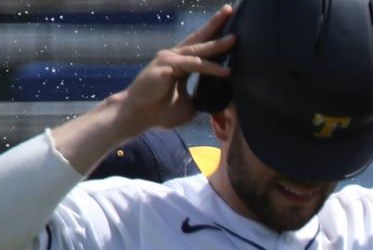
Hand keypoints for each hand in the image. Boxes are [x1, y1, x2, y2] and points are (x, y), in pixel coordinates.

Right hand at [110, 5, 235, 136]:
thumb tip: (221, 100)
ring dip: (217, 44)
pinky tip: (225, 71)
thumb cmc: (160, 112)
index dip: (215, 37)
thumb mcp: (189, 105)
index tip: (231, 29)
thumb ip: (202, 97)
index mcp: (180, 64)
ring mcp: (169, 59)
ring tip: (234, 39)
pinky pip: (193, 64)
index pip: (200, 47)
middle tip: (230, 10)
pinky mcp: (166, 65)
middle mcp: (174, 57)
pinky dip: (209, 67)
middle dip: (216, 24)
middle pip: (199, 38)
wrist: (138, 116)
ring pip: (198, 49)